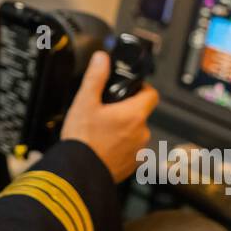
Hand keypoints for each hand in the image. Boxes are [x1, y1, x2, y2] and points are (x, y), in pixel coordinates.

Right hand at [59, 51, 158, 182]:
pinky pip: (130, 151)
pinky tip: (103, 147)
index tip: (131, 89)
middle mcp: (141, 133)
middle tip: (106, 112)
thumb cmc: (82, 139)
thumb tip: (102, 58)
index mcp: (133, 115)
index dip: (143, 88)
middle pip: (140, 114)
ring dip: (123, 130)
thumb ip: (95, 77)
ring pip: (135, 133)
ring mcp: (139, 151)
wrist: (78, 172)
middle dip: (126, 111)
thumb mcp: (85, 102)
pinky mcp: (132, 166)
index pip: (152, 94)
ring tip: (102, 132)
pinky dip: (120, 147)